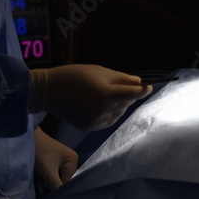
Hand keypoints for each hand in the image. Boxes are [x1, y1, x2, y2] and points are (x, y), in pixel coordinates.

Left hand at [34, 127, 77, 189]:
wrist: (30, 138)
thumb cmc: (39, 153)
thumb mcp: (48, 171)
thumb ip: (56, 185)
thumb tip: (61, 196)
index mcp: (73, 160)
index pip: (68, 181)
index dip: (59, 188)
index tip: (48, 191)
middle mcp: (73, 159)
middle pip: (65, 179)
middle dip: (55, 184)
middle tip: (44, 186)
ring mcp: (66, 159)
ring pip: (60, 177)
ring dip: (51, 181)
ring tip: (43, 181)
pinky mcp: (59, 159)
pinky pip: (57, 172)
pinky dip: (50, 176)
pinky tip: (44, 177)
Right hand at [35, 64, 152, 130]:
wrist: (48, 91)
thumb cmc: (74, 76)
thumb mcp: (98, 71)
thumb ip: (120, 78)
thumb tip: (138, 82)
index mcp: (106, 94)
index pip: (133, 94)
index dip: (143, 90)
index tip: (149, 87)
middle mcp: (103, 110)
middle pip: (126, 104)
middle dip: (127, 95)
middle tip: (118, 86)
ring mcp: (96, 121)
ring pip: (118, 114)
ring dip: (119, 105)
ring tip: (106, 94)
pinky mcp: (89, 128)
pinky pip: (107, 121)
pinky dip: (109, 114)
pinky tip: (99, 105)